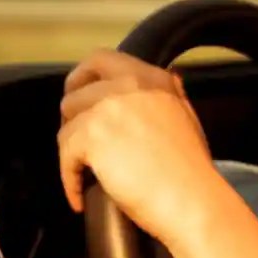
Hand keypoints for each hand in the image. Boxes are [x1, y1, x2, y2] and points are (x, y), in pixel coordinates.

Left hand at [58, 49, 221, 244]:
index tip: (81, 96)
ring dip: (71, 149)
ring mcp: (108, 108)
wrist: (190, 197)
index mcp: (153, 78)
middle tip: (77, 138)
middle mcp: (129, 84)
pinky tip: (80, 197)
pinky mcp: (91, 135)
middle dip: (71, 115)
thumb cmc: (193, 167)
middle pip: (75, 91)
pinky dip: (69, 179)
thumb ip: (173, 93)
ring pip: (66, 124)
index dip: (84, 78)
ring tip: (86, 171)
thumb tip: (171, 75)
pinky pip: (64, 155)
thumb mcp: (188, 117)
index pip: (101, 59)